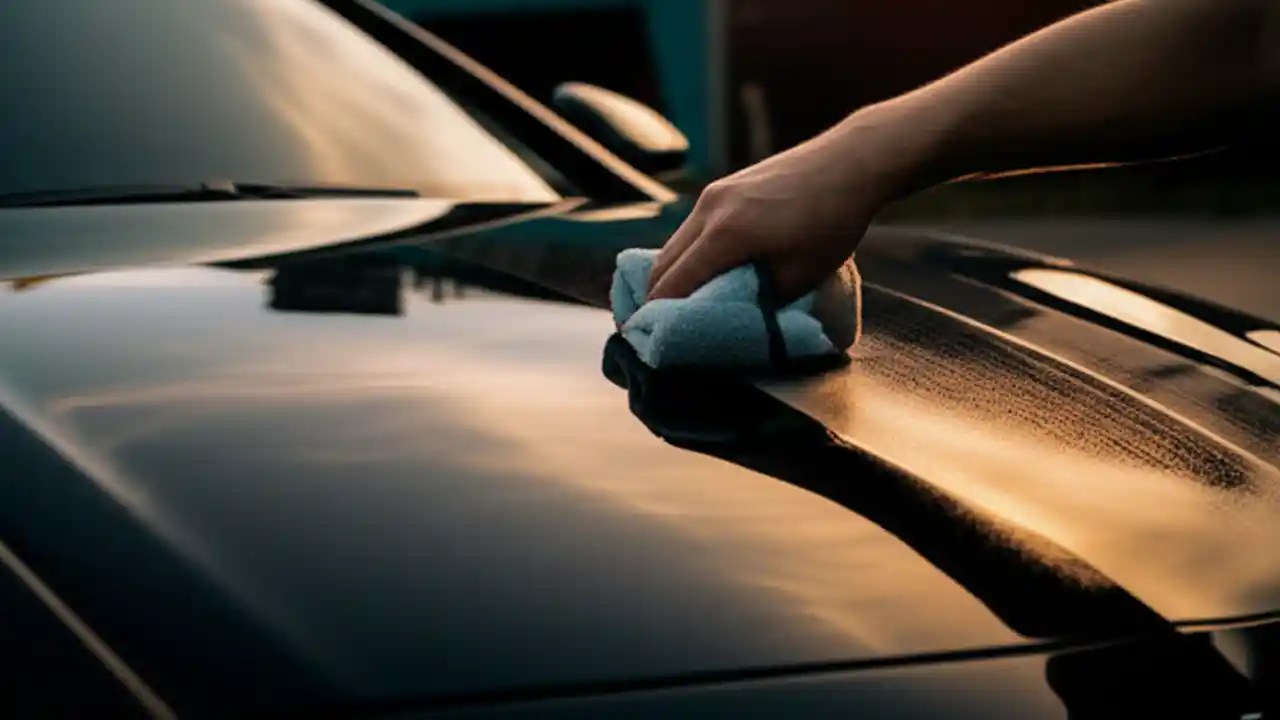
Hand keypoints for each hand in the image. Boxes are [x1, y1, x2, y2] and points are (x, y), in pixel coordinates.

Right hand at [648, 108, 914, 302]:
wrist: (850, 162)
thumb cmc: (833, 221)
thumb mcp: (802, 274)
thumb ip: (764, 301)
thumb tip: (739, 319)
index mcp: (725, 234)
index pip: (673, 283)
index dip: (658, 315)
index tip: (652, 339)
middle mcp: (709, 210)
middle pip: (662, 264)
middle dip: (655, 299)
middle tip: (658, 327)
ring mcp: (714, 194)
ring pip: (674, 244)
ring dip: (671, 275)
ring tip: (678, 303)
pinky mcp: (723, 187)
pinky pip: (691, 228)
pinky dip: (687, 253)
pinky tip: (702, 269)